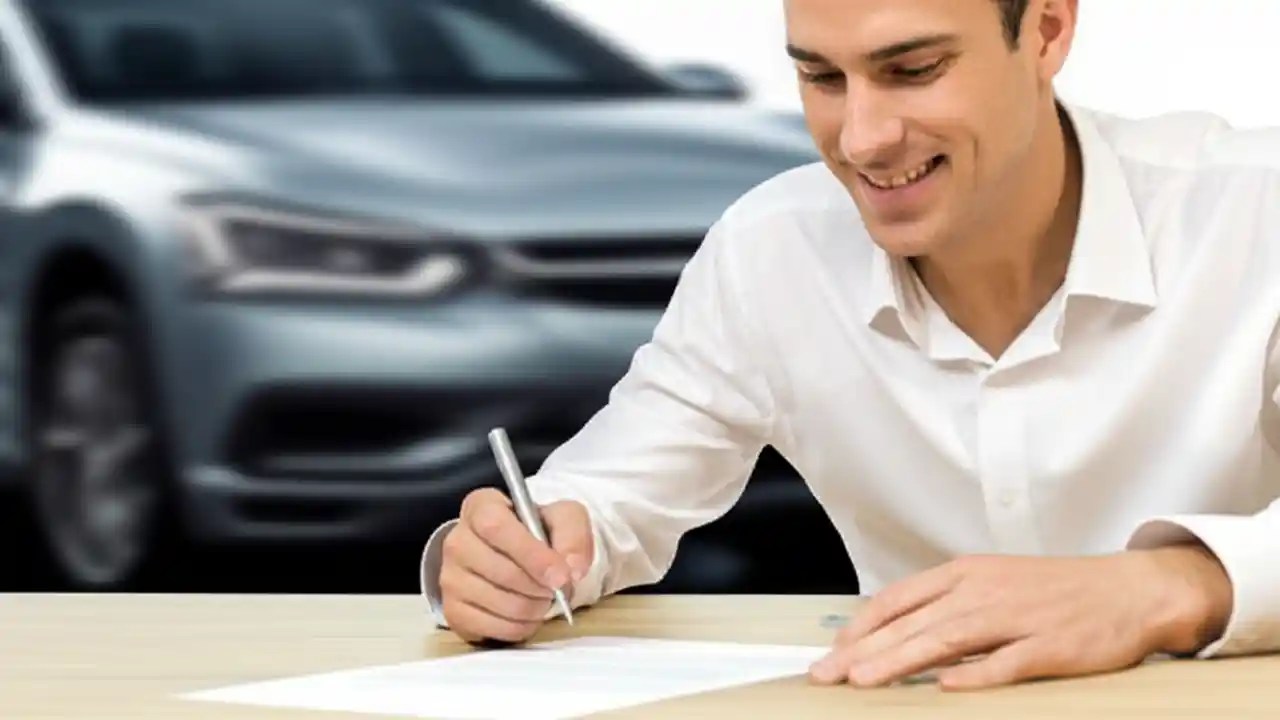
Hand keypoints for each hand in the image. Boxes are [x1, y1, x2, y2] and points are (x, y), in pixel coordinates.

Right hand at [440, 488, 592, 644]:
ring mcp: (449, 577)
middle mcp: (457, 540)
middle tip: (557, 588)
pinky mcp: (452, 611)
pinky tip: (528, 614)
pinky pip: (491, 627)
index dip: (532, 555)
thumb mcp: (562, 517)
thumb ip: (573, 534)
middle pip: (501, 570)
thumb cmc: (536, 532)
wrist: (515, 556)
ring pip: (498, 602)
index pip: (496, 527)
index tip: (561, 576)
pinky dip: (519, 627)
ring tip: (542, 598)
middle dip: (539, 586)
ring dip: (533, 608)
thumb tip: (572, 569)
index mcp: (481, 507)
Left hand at [809, 545, 1231, 690]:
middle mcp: (984, 592)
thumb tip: (898, 632)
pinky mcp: (1051, 646)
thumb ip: (947, 605)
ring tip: (865, 680)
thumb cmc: (1056, 591)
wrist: (1129, 590)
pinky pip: (1008, 662)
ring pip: (948, 639)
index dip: (863, 626)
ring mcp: (1017, 618)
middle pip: (913, 622)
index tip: (834, 650)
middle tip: (827, 675)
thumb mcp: (992, 584)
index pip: (900, 598)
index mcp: (966, 574)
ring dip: (901, 660)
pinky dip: (977, 675)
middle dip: (864, 650)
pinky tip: (947, 687)